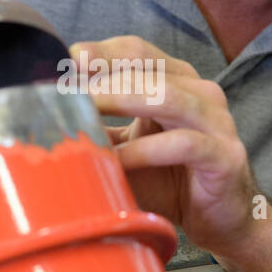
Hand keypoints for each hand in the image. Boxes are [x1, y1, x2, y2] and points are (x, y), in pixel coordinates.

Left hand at [69, 36, 265, 269]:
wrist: (222, 220)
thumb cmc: (172, 180)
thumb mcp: (128, 148)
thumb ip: (100, 129)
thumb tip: (47, 118)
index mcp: (178, 82)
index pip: (137, 52)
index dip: (101, 52)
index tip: (65, 62)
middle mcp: (200, 93)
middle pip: (146, 67)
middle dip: (100, 77)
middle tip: (64, 92)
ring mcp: (216, 122)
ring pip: (164, 95)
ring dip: (119, 100)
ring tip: (84, 114)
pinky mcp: (224, 155)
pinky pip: (181, 144)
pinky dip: (144, 151)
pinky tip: (118, 161)